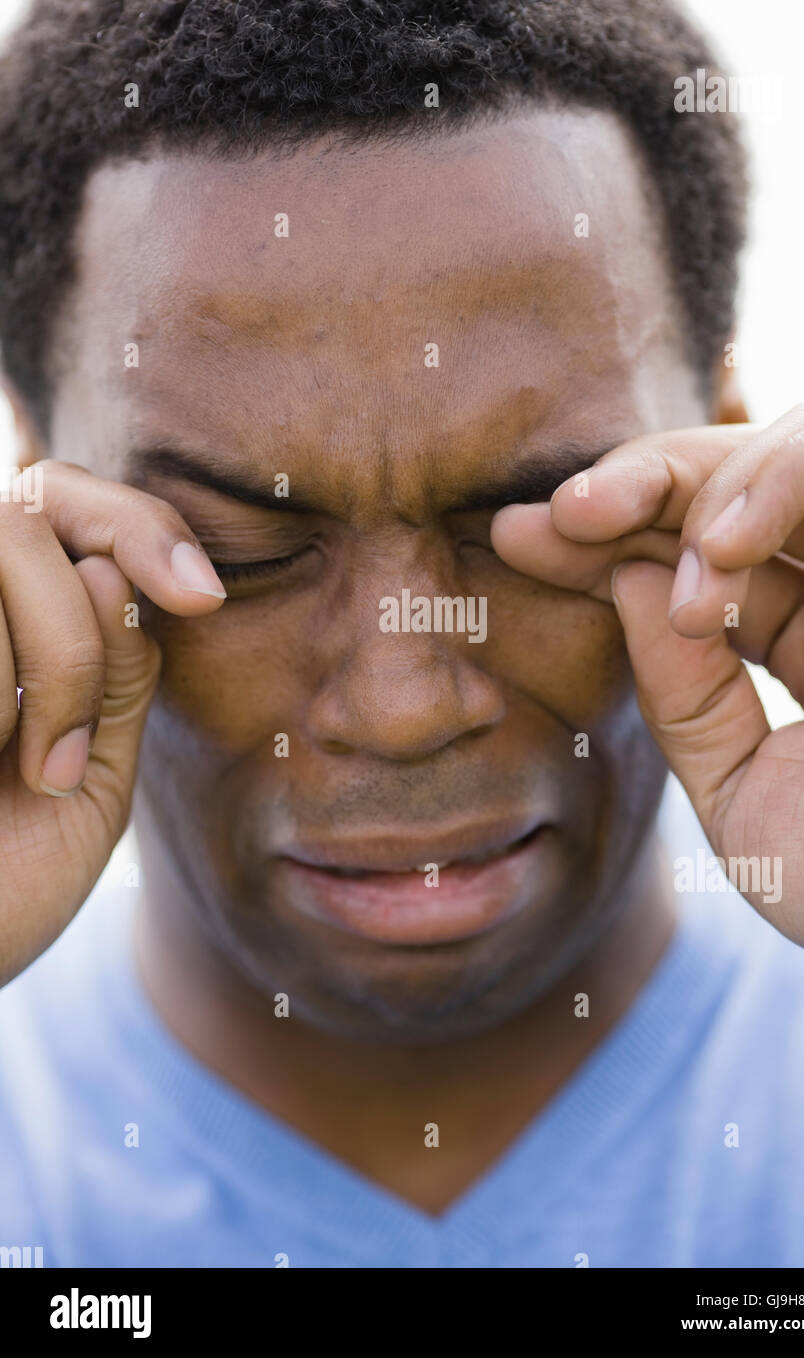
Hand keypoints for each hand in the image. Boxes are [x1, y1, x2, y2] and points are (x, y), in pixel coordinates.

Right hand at [0, 460, 224, 986]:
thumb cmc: (4, 884)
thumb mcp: (93, 778)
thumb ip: (115, 675)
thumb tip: (108, 570)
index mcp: (8, 617)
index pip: (66, 500)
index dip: (140, 525)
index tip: (203, 599)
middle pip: (24, 518)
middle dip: (72, 641)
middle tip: (63, 758)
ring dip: (38, 680)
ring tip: (18, 776)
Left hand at [491, 403, 803, 974]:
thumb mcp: (740, 789)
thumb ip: (682, 689)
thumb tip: (625, 579)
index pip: (703, 562)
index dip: (610, 539)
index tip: (515, 537)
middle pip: (745, 483)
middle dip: (641, 484)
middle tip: (562, 513)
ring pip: (802, 444)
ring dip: (707, 486)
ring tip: (657, 562)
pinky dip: (785, 476)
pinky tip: (721, 551)